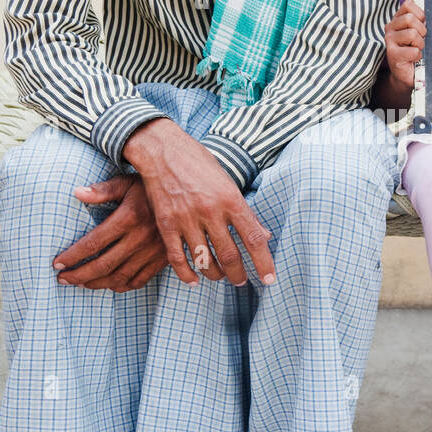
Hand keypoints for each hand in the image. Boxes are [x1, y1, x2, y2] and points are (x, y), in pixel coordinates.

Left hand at [53, 174, 168, 291]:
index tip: (57, 264)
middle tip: (63, 279)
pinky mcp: (163, 259)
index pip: (93, 243)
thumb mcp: (128, 182)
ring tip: (82, 284)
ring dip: (97, 284)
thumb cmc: (153, 186)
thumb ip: (103, 190)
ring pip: (120, 276)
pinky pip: (140, 280)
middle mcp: (140, 238)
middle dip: (79, 275)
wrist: (190, 197)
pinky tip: (111, 285)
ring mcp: (152, 252)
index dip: (73, 256)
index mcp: (128, 218)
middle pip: (103, 265)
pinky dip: (123, 286)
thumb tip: (77, 192)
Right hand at [122, 119, 274, 286]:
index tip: (269, 279)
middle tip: (242, 280)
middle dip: (238, 274)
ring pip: (204, 260)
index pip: (253, 238)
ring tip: (220, 277)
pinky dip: (186, 273)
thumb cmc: (199, 163)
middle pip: (230, 255)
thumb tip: (264, 235)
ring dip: (215, 275)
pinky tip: (194, 280)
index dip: (263, 262)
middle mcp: (210, 211)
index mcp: (230, 199)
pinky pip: (177, 258)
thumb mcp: (228, 182)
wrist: (163, 150)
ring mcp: (187, 219)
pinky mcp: (166, 224)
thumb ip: (245, 211)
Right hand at [385, 0, 426, 87]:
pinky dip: (418, 56)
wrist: (406, 75)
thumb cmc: (412, 50)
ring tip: (417, 50)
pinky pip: (413, 50)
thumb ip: (412, 9)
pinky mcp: (392, 55)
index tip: (421, 24)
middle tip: (420, 39)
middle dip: (422, 30)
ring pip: (412, 34)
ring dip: (420, 44)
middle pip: (410, 19)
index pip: (408, 5)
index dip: (420, 14)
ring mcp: (389, 42)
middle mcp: (389, 29)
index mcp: (396, 20)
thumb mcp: (414, 28)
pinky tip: (414, 59)